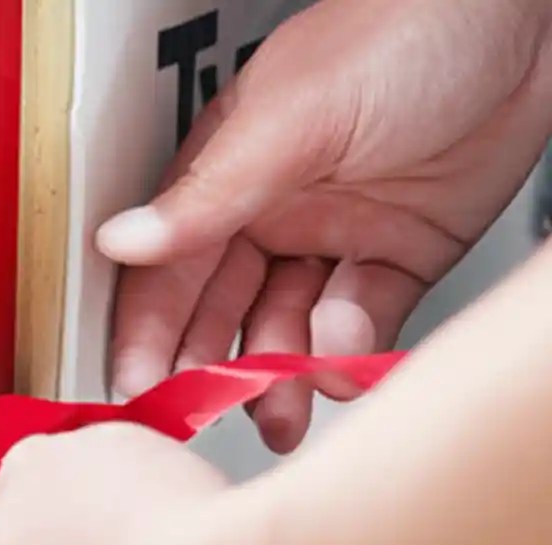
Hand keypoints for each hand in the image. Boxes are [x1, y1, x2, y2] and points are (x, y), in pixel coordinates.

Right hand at [99, 0, 551, 452]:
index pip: (168, 268)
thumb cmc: (399, 33)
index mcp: (226, 175)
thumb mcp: (291, 120)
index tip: (138, 386)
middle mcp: (272, 212)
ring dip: (283, 373)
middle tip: (208, 414)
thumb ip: (210, 193)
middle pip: (222, 311)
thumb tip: (122, 241)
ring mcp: (334, 238)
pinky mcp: (398, 258)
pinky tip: (345, 352)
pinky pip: (362, 320)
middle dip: (211, 368)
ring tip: (283, 411)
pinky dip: (351, 345)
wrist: (522, 24)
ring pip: (290, 328)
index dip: (148, 330)